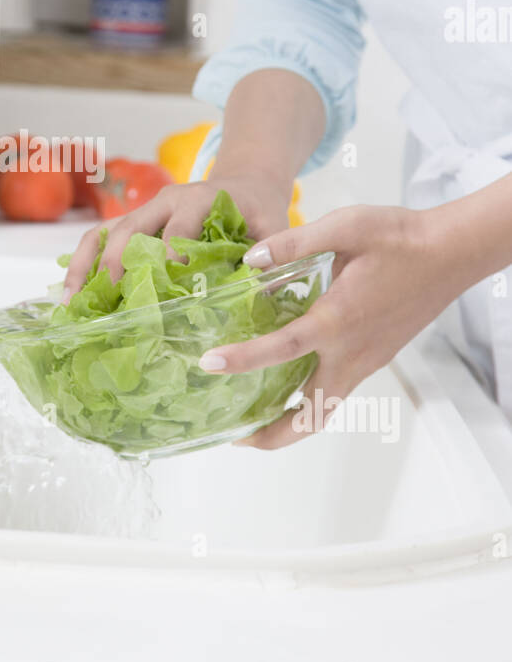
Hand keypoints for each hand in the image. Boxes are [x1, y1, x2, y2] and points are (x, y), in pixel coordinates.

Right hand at [62, 171, 291, 297]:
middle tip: (107, 301)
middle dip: (116, 264)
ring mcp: (145, 210)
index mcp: (201, 199)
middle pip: (130, 228)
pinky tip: (72, 295)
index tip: (162, 282)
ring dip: (86, 266)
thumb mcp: (274, 228)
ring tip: (71, 303)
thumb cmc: (260, 210)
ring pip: (105, 232)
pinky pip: (100, 238)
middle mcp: (166, 201)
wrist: (247, 182)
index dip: (171, 252)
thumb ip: (268, 257)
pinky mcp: (134, 222)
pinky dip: (83, 264)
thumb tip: (253, 297)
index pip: (179, 226)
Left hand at [199, 204, 461, 449]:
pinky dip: (309, 398)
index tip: (209, 365)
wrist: (451, 253)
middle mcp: (351, 353)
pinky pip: (337, 389)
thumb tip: (250, 259)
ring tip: (254, 416)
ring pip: (326, 408)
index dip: (242, 359)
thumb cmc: (401, 237)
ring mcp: (366, 360)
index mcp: (338, 321)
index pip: (282, 349)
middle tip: (235, 433)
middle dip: (271, 435)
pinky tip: (287, 378)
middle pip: (310, 416)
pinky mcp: (375, 356)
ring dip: (290, 421)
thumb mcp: (345, 227)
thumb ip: (294, 242)